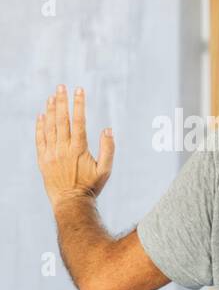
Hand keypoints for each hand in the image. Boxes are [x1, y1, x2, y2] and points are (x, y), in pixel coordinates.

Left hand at [36, 85, 114, 206]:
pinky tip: (41, 115)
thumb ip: (108, 149)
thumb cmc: (91, 186)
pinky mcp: (42, 159)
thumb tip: (108, 130)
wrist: (71, 202)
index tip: (79, 90)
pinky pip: (39, 138)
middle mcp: (63, 148)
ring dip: (51, 110)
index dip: (79, 104)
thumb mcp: (106, 170)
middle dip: (62, 101)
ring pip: (50, 126)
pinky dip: (40, 126)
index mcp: (79, 149)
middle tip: (61, 87)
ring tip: (51, 97)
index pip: (79, 121)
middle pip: (62, 119)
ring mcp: (51, 153)